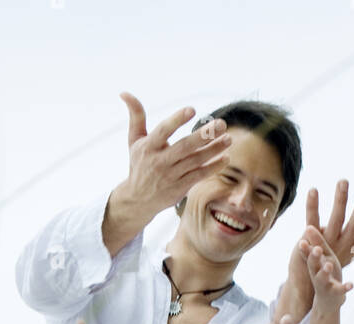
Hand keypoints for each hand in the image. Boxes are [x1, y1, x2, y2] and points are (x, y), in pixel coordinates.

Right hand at [112, 92, 230, 222]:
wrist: (138, 200)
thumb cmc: (139, 164)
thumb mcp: (134, 140)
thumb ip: (135, 116)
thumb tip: (123, 92)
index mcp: (148, 147)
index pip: (163, 131)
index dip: (177, 120)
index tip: (192, 110)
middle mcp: (159, 162)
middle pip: (185, 147)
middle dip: (204, 135)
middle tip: (221, 124)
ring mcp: (171, 176)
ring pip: (195, 161)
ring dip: (214, 150)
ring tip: (229, 139)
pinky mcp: (179, 188)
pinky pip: (199, 176)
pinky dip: (213, 167)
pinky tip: (225, 158)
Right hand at [301, 238, 351, 315]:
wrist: (328, 301)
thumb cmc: (326, 274)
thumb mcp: (323, 258)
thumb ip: (317, 243)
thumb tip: (309, 226)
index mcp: (315, 264)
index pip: (308, 255)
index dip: (305, 249)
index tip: (302, 242)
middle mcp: (317, 274)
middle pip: (313, 265)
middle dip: (313, 258)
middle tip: (316, 249)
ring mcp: (325, 285)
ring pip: (322, 278)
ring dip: (324, 272)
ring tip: (328, 265)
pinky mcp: (336, 293)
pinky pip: (340, 290)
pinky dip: (345, 288)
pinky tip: (351, 284)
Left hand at [307, 181, 353, 268]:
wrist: (314, 284)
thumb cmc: (338, 258)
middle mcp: (345, 244)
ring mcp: (328, 243)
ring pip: (336, 220)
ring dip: (340, 200)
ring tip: (344, 181)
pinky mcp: (311, 240)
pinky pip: (312, 221)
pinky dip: (312, 205)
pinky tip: (313, 189)